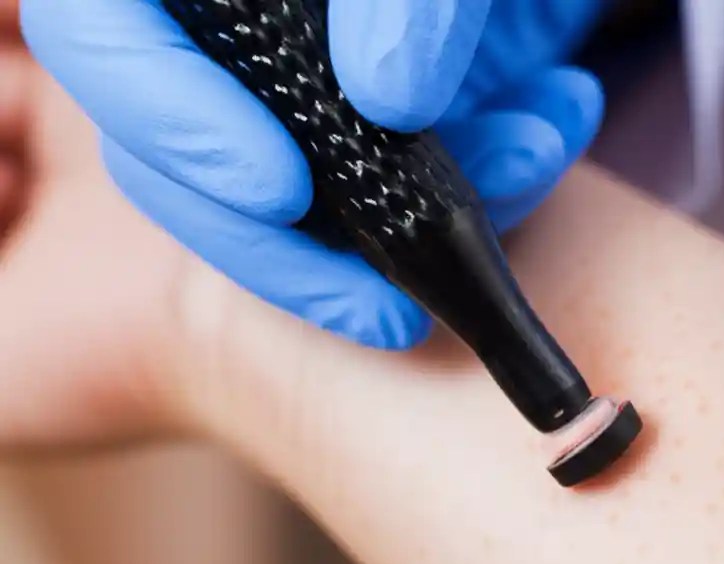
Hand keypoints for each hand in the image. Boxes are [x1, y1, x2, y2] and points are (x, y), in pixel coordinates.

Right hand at [22, 0, 605, 349]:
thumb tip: (388, 102)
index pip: (102, 32)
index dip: (163, 117)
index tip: (278, 189)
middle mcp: (242, 25)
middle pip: (184, 159)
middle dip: (300, 250)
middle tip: (394, 309)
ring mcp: (311, 76)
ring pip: (302, 198)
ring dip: (423, 217)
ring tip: (530, 158)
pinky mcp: (389, 119)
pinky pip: (411, 185)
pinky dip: (494, 174)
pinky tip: (556, 121)